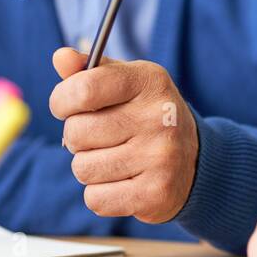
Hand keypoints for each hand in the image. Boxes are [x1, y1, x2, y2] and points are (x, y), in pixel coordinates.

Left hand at [49, 47, 198, 223]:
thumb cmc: (146, 116)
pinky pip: (95, 199)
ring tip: (114, 159)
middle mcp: (159, 118)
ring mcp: (160, 158)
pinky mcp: (156, 194)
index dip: (62, 100)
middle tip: (101, 137)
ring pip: (82, 168)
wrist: (195, 160)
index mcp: (149, 82)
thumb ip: (90, 71)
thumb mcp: (126, 84)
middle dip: (77, 138)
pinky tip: (122, 182)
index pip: (83, 90)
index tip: (66, 106)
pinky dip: (100, 194)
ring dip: (89, 167)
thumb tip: (60, 57)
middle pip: (76, 133)